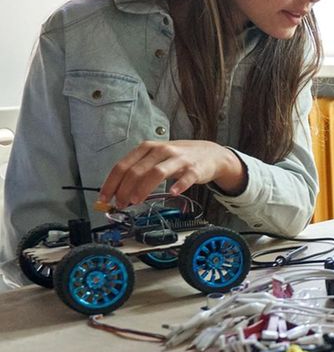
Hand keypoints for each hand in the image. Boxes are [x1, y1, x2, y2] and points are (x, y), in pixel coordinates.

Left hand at [98, 140, 244, 207]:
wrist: (210, 154)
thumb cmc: (179, 158)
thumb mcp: (156, 158)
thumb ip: (139, 170)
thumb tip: (118, 190)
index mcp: (147, 148)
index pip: (122, 166)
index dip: (111, 183)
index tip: (104, 198)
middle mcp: (161, 151)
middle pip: (136, 170)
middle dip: (124, 189)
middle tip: (120, 204)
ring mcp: (178, 159)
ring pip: (156, 173)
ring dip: (143, 188)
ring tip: (136, 201)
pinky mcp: (194, 168)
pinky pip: (185, 177)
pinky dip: (178, 185)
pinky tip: (172, 193)